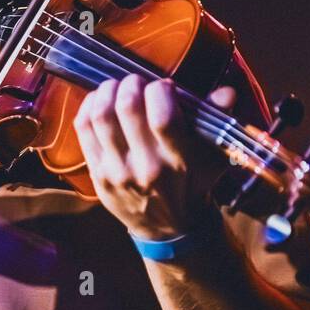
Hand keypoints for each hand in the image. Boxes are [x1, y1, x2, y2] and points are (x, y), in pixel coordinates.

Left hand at [73, 75, 235, 240]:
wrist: (167, 226)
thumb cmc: (192, 184)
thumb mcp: (213, 157)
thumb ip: (217, 121)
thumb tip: (226, 92)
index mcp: (177, 160)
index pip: (162, 116)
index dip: (160, 89)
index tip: (164, 86)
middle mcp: (145, 166)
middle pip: (127, 108)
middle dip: (132, 83)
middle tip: (138, 82)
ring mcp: (116, 171)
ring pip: (101, 115)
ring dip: (108, 90)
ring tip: (118, 88)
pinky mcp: (96, 174)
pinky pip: (83, 128)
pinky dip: (89, 105)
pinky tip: (101, 100)